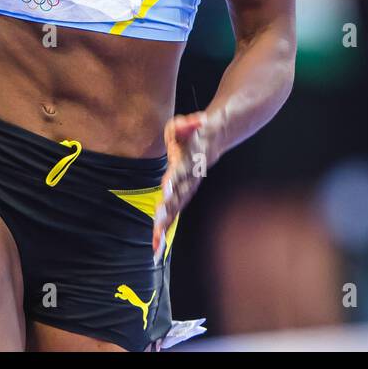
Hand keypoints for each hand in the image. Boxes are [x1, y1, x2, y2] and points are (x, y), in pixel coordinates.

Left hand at [153, 112, 218, 264]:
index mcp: (187, 162)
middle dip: (167, 213)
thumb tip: (194, 121)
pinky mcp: (182, 196)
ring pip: (175, 211)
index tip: (165, 190)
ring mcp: (186, 190)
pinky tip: (156, 246)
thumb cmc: (193, 133)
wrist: (211, 142)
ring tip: (155, 245)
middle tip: (157, 227)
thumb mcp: (187, 124)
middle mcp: (187, 180)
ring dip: (165, 227)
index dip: (173, 181)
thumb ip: (188, 124)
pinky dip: (164, 230)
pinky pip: (173, 214)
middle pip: (177, 198)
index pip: (179, 172)